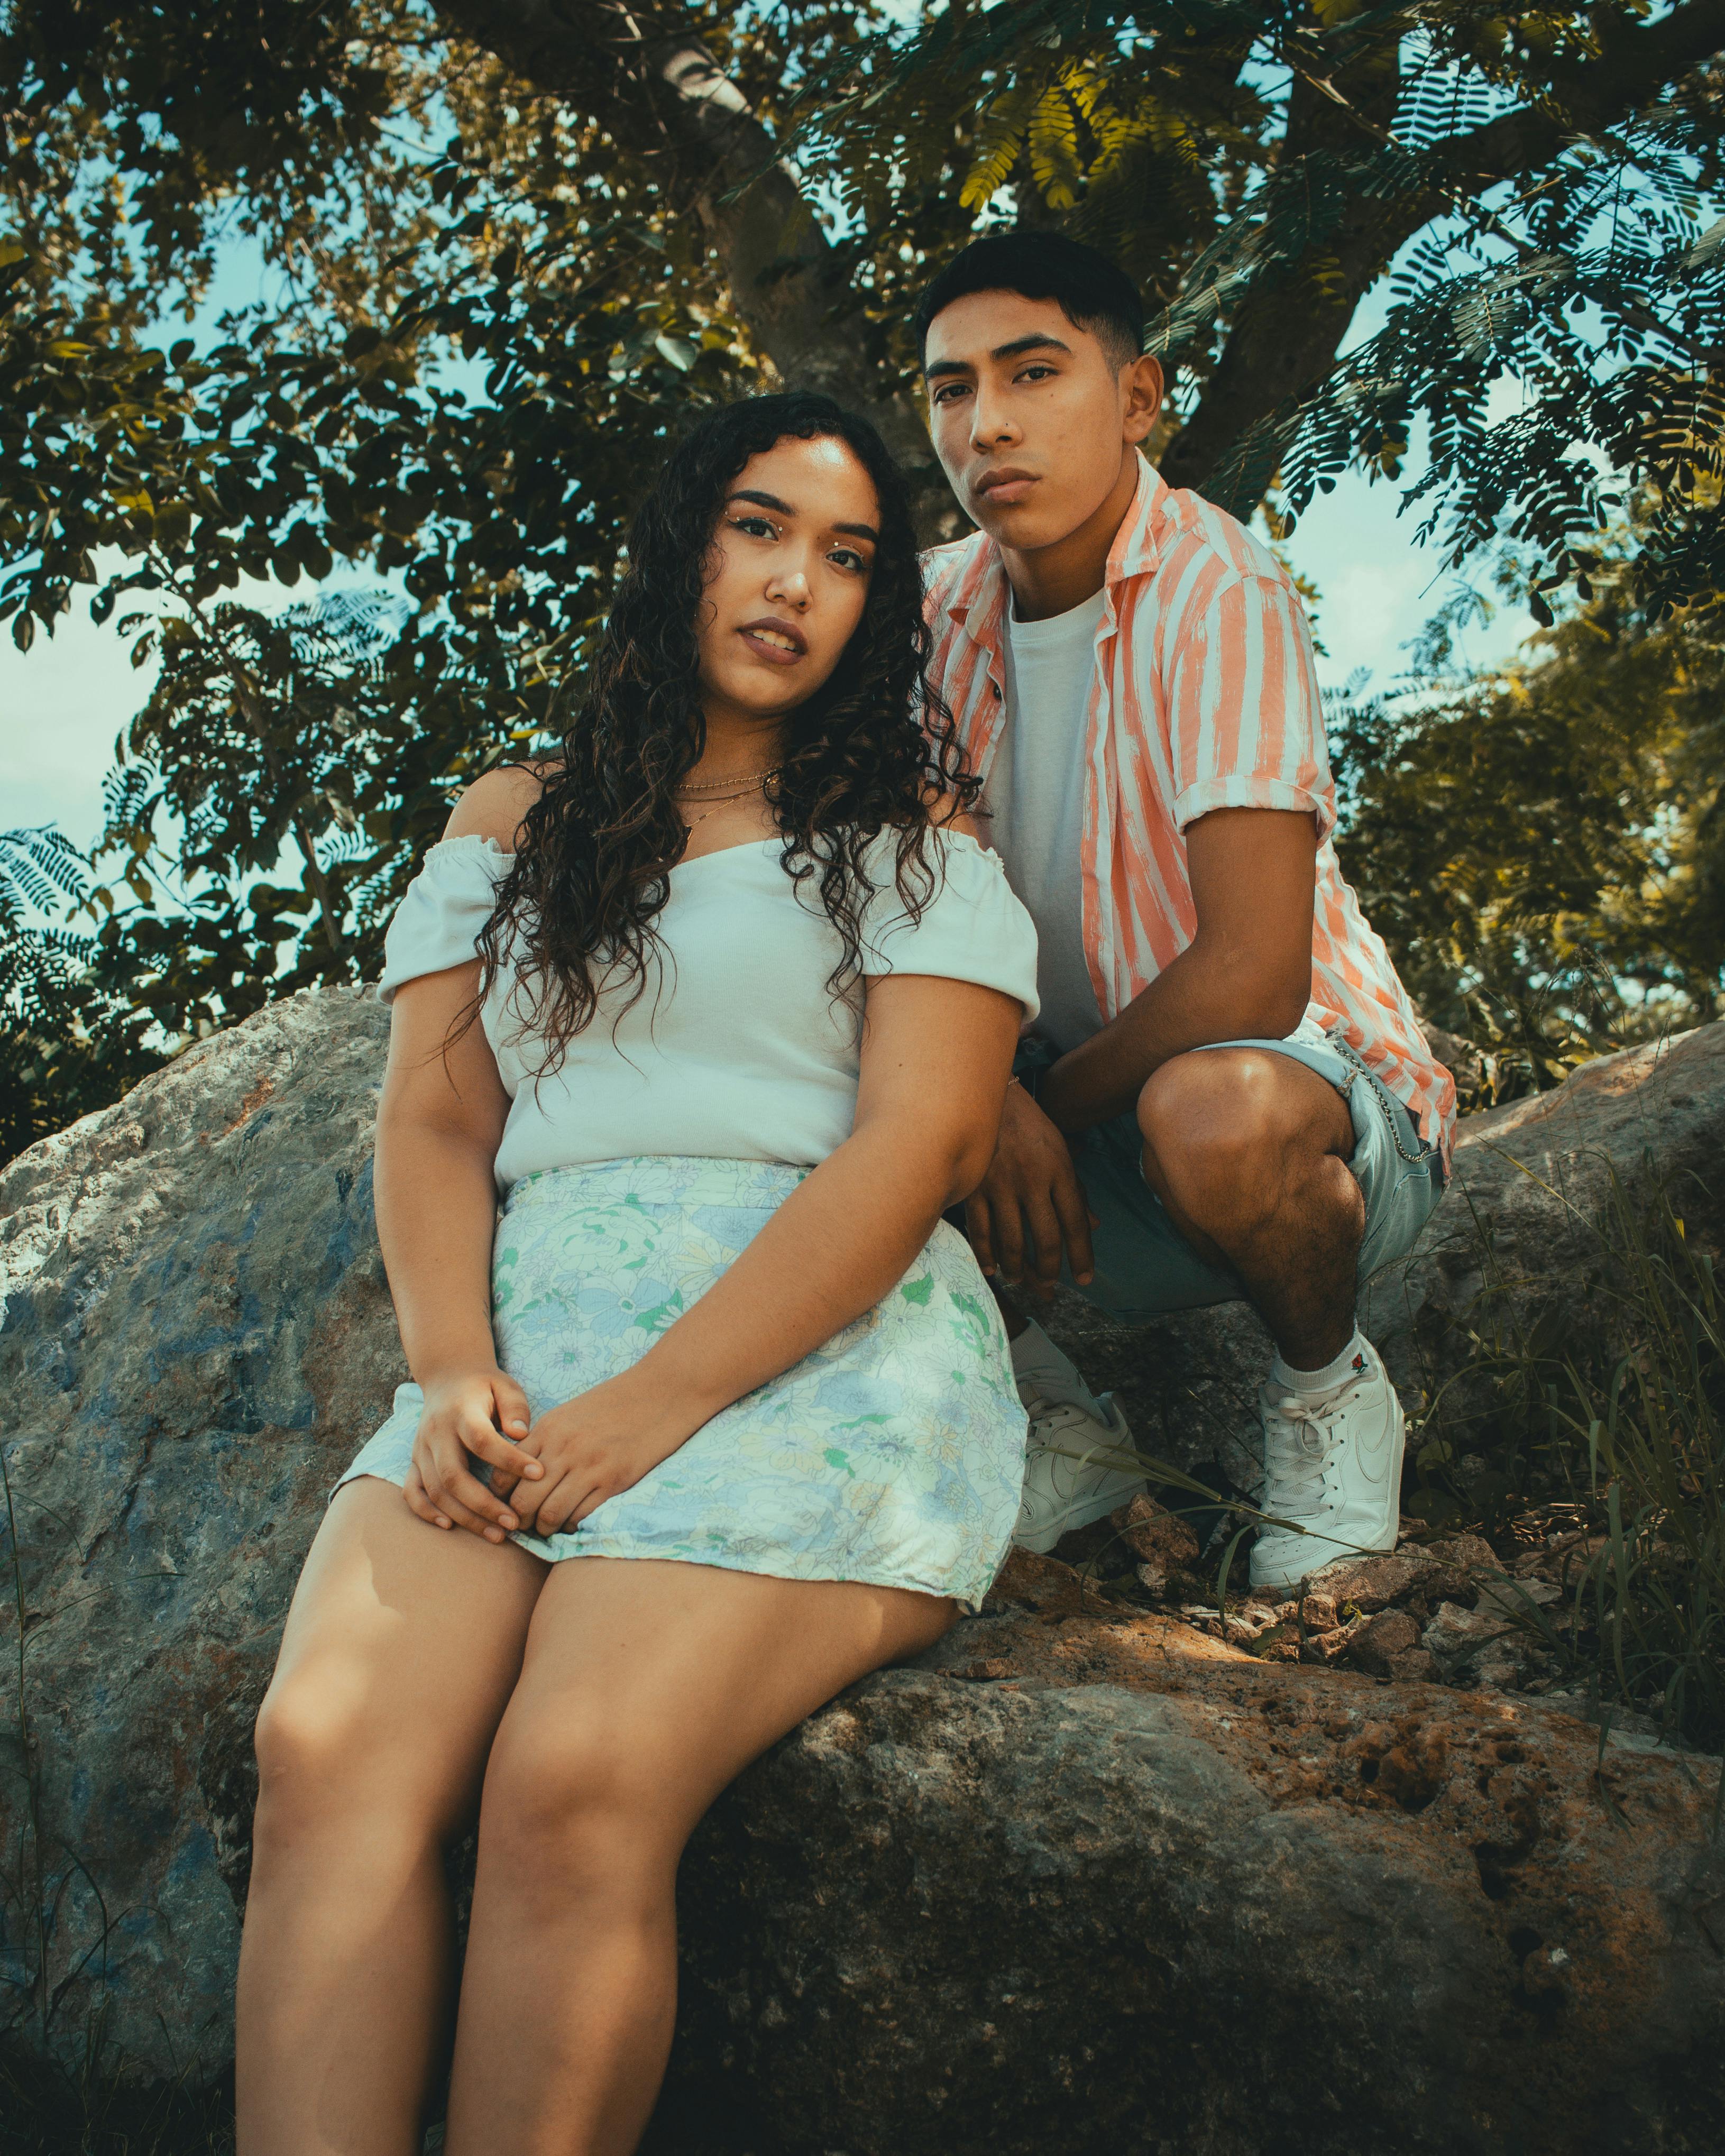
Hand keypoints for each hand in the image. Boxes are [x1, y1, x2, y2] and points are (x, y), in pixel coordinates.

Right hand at [405, 1365, 544, 1541]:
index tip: (539, 1474)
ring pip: (435, 1490)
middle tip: (515, 1523)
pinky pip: (412, 1491)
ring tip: (496, 1534)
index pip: (483, 1440)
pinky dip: (425, 1511)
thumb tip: (521, 1434)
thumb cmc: (484, 1386)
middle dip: (484, 1504)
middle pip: (453, 1475)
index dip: (509, 1460)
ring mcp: (421, 1448)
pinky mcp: (414, 1461)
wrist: (448, 1377)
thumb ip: (515, 1407)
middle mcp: (436, 1432)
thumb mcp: (505, 1385)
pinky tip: (449, 1526)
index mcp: (461, 1412)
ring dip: (464, 1516)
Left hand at [505, 1365, 703, 1538]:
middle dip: (519, 1520)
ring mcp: (589, 1465)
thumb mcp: (571, 1413)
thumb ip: (547, 1440)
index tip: (509, 1505)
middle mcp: (563, 1448)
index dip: (501, 1497)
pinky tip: (575, 1522)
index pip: (507, 1473)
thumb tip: (526, 1473)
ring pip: (549, 1513)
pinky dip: (573, 1525)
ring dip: (544, 1528)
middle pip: (523, 1500)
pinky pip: (581, 1515)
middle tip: (524, 1526)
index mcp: (548, 1429)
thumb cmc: (617, 1402)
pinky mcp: (614, 1480)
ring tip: (548, 1529)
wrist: (662, 1390)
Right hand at [963, 1080, 1096, 1298]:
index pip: (1075, 1223)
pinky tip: (991, 1269)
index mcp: (1059, 1171)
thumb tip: (1093, 1226)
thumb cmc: (1030, 1127)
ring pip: (1011, 1241)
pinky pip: (980, 1230)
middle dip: (1048, 1270)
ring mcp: (1000, 1186)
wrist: (988, 1097)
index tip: (1084, 1278)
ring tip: (1020, 1280)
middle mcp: (1032, 1181)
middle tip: (1049, 1287)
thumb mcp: (1062, 1151)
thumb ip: (1076, 1190)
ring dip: (1017, 1268)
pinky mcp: (974, 1187)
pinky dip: (986, 1254)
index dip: (1081, 1255)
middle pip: (1045, 1238)